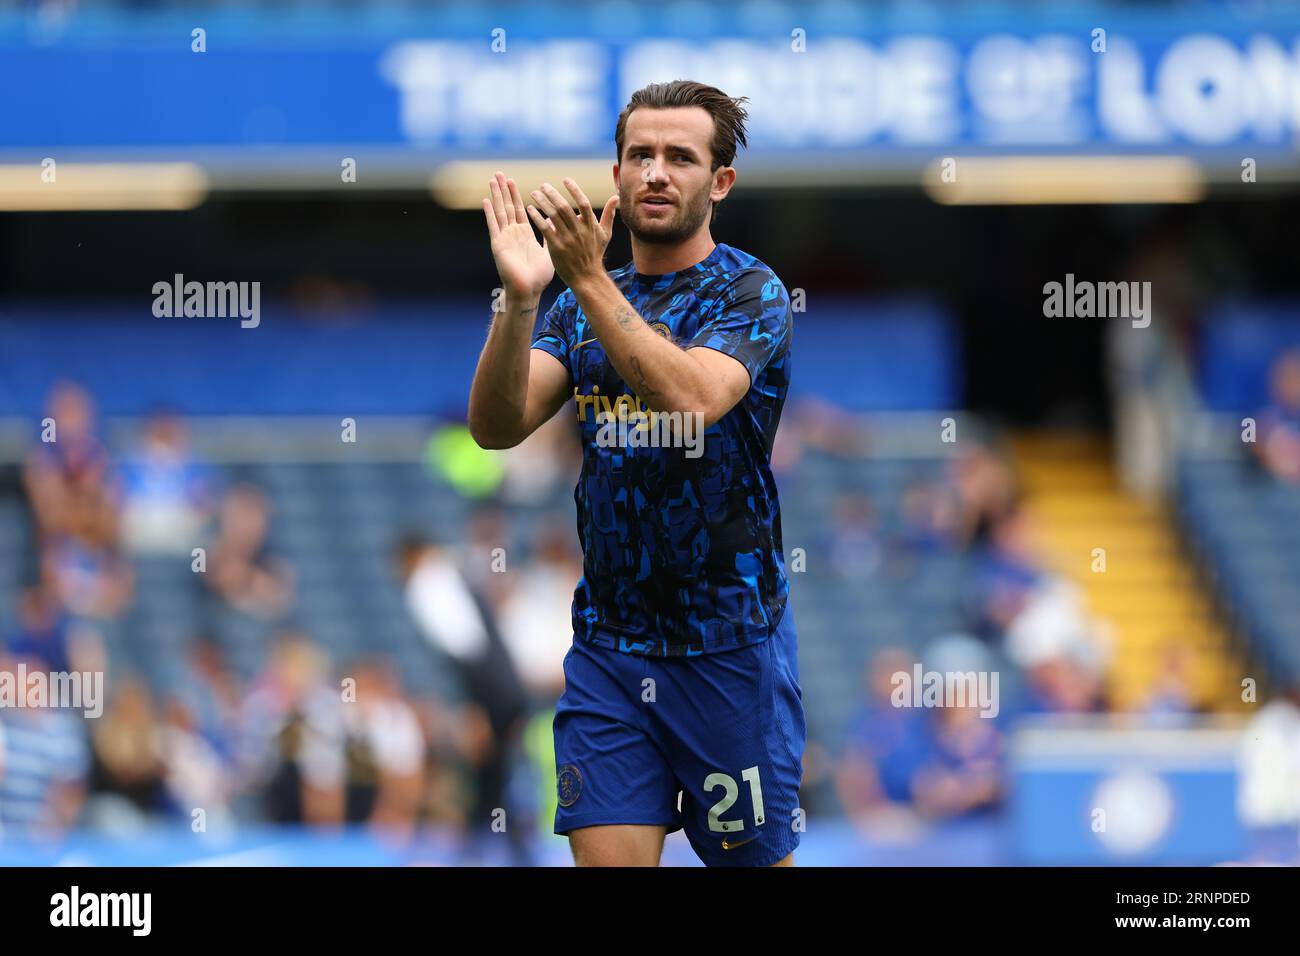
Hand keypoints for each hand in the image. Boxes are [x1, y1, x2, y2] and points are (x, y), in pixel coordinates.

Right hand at [483, 171, 553, 297]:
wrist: (529, 291)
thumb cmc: (539, 277)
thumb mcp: (548, 251)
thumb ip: (549, 234)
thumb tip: (554, 219)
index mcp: (524, 235)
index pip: (518, 210)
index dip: (515, 195)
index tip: (512, 181)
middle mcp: (512, 234)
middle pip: (507, 207)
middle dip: (504, 190)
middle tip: (499, 173)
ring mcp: (504, 238)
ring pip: (500, 211)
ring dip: (497, 195)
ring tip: (493, 179)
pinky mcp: (498, 244)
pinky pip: (494, 225)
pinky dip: (490, 212)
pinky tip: (486, 200)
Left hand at [526, 179, 618, 287]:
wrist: (587, 277)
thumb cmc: (595, 255)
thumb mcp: (605, 235)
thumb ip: (609, 215)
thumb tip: (615, 197)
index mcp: (591, 226)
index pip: (584, 204)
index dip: (575, 190)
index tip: (565, 180)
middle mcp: (579, 231)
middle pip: (565, 208)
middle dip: (553, 194)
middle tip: (543, 185)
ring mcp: (568, 240)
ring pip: (553, 216)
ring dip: (543, 202)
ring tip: (534, 193)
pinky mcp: (557, 248)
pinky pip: (545, 229)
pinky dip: (537, 217)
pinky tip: (530, 209)